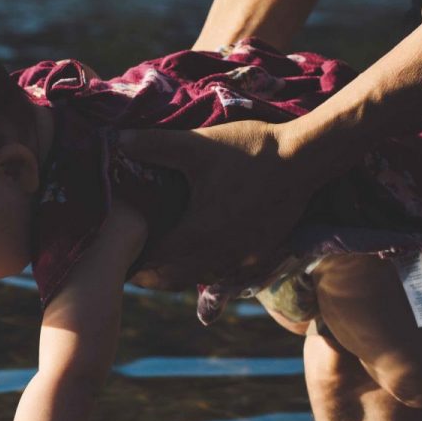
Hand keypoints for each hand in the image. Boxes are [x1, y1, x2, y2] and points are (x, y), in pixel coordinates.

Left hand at [120, 119, 331, 289]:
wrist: (303, 159)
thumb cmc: (249, 151)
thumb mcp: (198, 145)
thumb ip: (155, 146)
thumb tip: (118, 141)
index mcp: (199, 231)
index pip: (157, 260)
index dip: (136, 263)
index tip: (122, 261)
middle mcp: (221, 253)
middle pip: (176, 278)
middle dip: (154, 276)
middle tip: (136, 270)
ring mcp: (244, 258)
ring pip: (202, 279)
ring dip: (181, 277)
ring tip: (164, 266)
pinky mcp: (262, 255)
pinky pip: (230, 276)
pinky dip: (210, 273)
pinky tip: (204, 262)